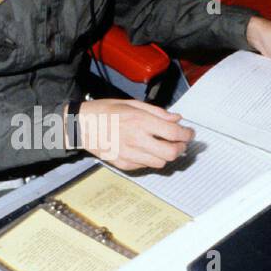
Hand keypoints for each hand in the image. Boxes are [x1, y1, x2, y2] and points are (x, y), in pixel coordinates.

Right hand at [76, 98, 193, 170]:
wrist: (81, 126)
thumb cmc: (105, 111)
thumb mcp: (132, 104)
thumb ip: (157, 113)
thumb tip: (176, 119)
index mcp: (140, 121)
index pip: (173, 134)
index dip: (187, 135)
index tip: (189, 133)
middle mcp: (137, 139)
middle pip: (171, 153)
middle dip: (180, 148)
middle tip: (180, 143)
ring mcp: (129, 154)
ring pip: (160, 163)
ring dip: (166, 156)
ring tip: (163, 146)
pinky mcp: (123, 164)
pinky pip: (145, 166)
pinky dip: (150, 159)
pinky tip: (146, 150)